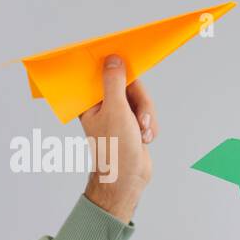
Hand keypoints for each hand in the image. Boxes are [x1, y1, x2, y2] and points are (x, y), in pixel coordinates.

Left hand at [79, 54, 156, 222]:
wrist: (128, 179)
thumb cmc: (115, 149)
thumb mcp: (116, 110)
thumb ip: (114, 83)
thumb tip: (114, 60)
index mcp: (89, 101)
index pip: (104, 74)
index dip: (117, 69)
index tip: (130, 64)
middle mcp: (101, 105)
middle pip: (129, 86)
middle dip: (141, 103)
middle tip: (141, 119)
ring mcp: (117, 114)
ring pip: (141, 100)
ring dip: (147, 116)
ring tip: (142, 133)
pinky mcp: (130, 123)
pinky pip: (146, 113)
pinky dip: (150, 126)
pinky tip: (144, 138)